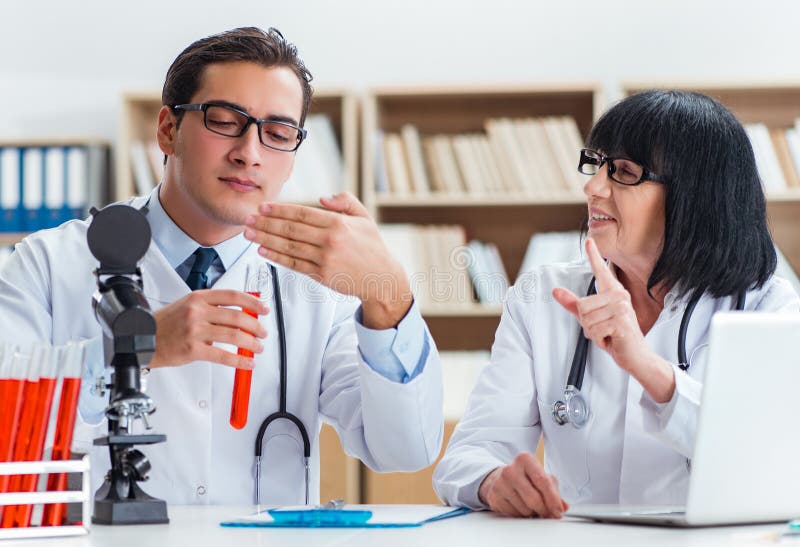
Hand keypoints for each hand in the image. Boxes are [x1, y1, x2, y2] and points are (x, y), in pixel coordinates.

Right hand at [148, 290, 267, 368]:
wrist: (142, 338)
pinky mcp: (192, 349)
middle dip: (255, 326)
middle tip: (262, 332)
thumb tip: (241, 314)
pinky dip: (239, 360)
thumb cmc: (166, 323)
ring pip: (233, 336)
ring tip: (257, 347)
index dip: (252, 302)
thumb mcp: (188, 305)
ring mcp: (195, 330)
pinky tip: (247, 362)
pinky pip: (223, 356)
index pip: (233, 296)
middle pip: (237, 317)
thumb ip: (213, 307)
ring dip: (251, 343)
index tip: (263, 309)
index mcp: (199, 298)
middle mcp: (197, 312)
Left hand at [243, 192, 412, 328]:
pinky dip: (276, 258)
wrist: (381, 277)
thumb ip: (345, 202)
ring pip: (289, 247)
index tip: (263, 207)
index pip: (302, 214)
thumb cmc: (372, 247)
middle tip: (248, 219)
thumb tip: (323, 198)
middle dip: (266, 223)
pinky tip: (263, 252)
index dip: (280, 210)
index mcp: (338, 223)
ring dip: (265, 240)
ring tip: (249, 234)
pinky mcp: (321, 275)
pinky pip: (294, 264)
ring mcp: (324, 259)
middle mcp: (329, 240)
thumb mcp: (364, 218)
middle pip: (291, 229)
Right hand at [478, 453, 568, 517]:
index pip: (543, 481)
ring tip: (531, 506)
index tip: (558, 511)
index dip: (553, 500)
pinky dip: (522, 515)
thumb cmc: (525, 477)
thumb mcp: (541, 477)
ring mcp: (501, 483)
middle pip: (534, 498)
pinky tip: (521, 507)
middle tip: (547, 513)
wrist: (500, 478)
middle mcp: (511, 469)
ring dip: (533, 513)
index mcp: (525, 459)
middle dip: (544, 510)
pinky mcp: (494, 496)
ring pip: (525, 509)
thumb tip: (563, 506)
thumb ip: (554, 491)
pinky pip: (514, 514)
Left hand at [551, 238, 674, 401]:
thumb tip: (556, 291)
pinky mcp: (621, 321)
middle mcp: (619, 296)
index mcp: (613, 292)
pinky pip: (594, 329)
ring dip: (592, 332)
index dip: (594, 255)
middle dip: (586, 323)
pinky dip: (598, 339)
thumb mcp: (592, 318)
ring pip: (586, 318)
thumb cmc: (616, 335)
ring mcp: (621, 307)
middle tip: (603, 328)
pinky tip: (611, 339)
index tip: (589, 241)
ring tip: (607, 333)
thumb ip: (573, 304)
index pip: (601, 271)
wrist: (635, 355)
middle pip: (582, 305)